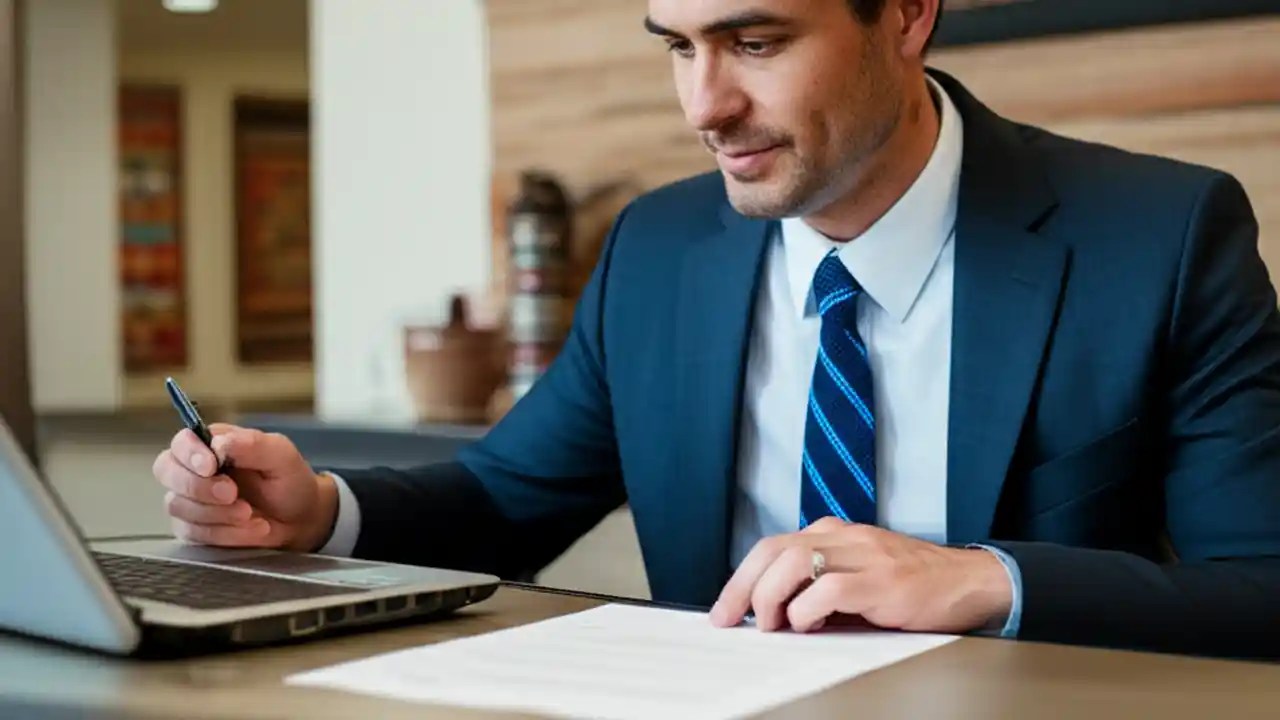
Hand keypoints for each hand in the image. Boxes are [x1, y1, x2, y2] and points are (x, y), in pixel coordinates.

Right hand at [152, 424, 338, 551]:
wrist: (300, 519)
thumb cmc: (289, 481)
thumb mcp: (281, 456)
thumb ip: (252, 444)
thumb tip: (218, 442)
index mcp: (212, 444)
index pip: (182, 443)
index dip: (189, 454)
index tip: (211, 466)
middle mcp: (195, 470)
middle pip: (167, 472)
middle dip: (199, 487)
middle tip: (233, 495)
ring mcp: (190, 501)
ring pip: (179, 506)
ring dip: (219, 514)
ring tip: (252, 514)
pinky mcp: (194, 529)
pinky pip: (195, 534)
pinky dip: (227, 534)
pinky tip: (252, 528)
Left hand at [710, 517, 1011, 633]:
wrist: (970, 582)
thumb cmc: (912, 586)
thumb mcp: (858, 577)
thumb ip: (819, 585)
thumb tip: (770, 614)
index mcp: (835, 534)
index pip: (773, 546)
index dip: (741, 578)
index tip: (724, 610)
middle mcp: (846, 537)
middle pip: (775, 550)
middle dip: (743, 587)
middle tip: (731, 620)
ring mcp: (865, 555)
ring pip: (796, 562)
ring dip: (772, 597)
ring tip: (772, 625)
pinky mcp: (884, 580)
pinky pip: (831, 588)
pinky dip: (809, 609)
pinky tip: (810, 625)